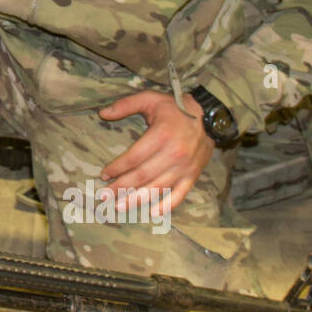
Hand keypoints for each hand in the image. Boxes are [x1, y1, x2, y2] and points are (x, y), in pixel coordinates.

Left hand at [98, 90, 213, 213]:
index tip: (104, 174)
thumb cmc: (175, 108)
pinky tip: (153, 213)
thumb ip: (126, 104)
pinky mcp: (193, 176)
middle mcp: (173, 154)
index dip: (117, 168)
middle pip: (142, 175)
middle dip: (121, 187)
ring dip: (137, 199)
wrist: (210, 118)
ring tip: (119, 206)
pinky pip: (180, 195)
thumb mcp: (150, 98)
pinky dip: (167, 205)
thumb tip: (102, 113)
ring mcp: (184, 167)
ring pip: (157, 188)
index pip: (134, 157)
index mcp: (161, 135)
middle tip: (104, 196)